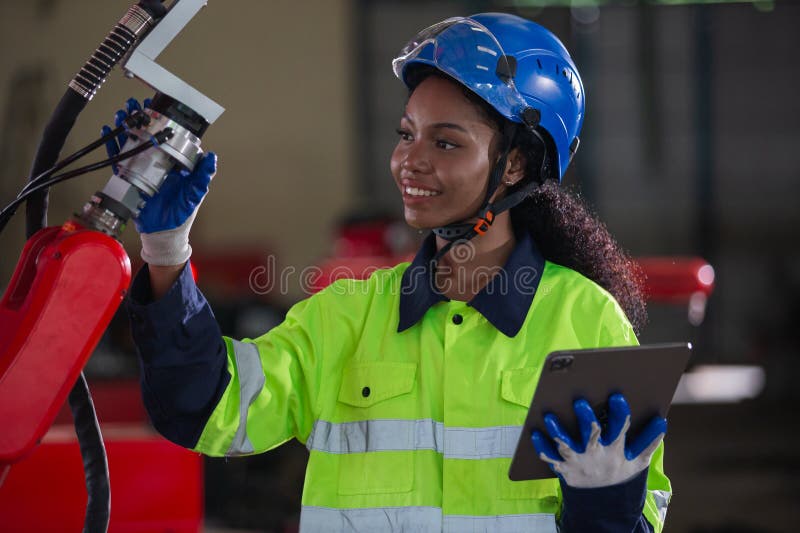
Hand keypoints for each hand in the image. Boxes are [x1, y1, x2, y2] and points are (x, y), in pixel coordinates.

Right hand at [102, 98, 216, 264]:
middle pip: (149, 134)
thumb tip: (211, 156)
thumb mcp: (195, 193)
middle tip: (134, 103)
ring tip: (121, 113)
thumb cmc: (182, 212)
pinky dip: (112, 144)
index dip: (165, 120)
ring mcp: (143, 167)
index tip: (159, 106)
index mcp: (176, 162)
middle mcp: (159, 161)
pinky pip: (118, 158)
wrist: (163, 232)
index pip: (171, 136)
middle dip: (141, 118)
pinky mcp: (129, 176)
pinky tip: (108, 131)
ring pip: (133, 141)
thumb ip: (203, 176)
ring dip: (126, 126)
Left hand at [531, 393, 665, 487]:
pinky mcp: (564, 469)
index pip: (620, 430)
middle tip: (579, 401)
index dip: (619, 414)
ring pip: (567, 446)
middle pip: (591, 437)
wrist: (603, 502)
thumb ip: (649, 441)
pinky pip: (550, 459)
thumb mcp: (638, 461)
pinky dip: (542, 448)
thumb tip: (662, 421)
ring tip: (549, 416)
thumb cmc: (620, 471)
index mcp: (616, 450)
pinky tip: (534, 433)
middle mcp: (596, 456)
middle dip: (585, 419)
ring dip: (558, 432)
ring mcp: (579, 463)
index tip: (617, 396)